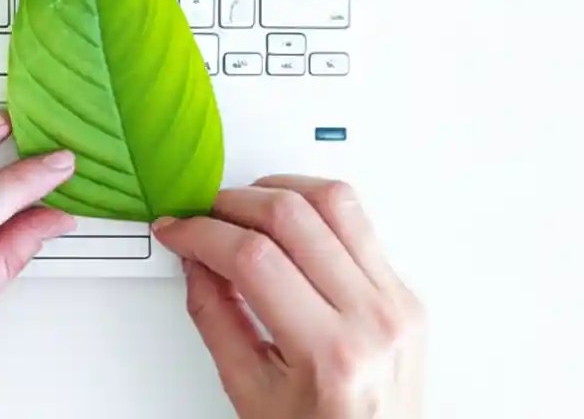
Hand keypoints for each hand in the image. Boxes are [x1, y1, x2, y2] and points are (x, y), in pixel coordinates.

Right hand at [153, 176, 424, 418]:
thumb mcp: (249, 392)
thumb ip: (216, 319)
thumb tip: (195, 260)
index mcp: (330, 353)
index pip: (254, 258)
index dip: (203, 234)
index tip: (178, 229)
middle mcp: (372, 318)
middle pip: (293, 216)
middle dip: (233, 204)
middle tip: (203, 216)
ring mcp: (395, 301)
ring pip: (335, 201)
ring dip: (278, 190)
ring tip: (245, 208)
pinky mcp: (405, 292)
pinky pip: (359, 223)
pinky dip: (315, 210)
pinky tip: (289, 222)